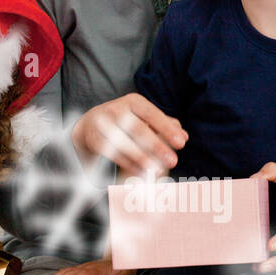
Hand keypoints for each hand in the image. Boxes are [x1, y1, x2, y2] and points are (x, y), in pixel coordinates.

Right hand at [71, 94, 187, 176]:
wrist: (91, 124)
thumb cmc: (127, 121)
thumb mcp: (145, 118)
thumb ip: (166, 126)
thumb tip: (184, 136)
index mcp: (133, 101)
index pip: (152, 114)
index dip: (167, 128)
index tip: (182, 144)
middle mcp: (116, 109)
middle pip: (137, 129)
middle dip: (156, 146)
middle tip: (173, 162)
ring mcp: (102, 124)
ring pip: (123, 143)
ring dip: (141, 158)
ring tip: (157, 170)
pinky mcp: (94, 139)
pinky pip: (113, 154)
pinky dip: (128, 164)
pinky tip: (141, 173)